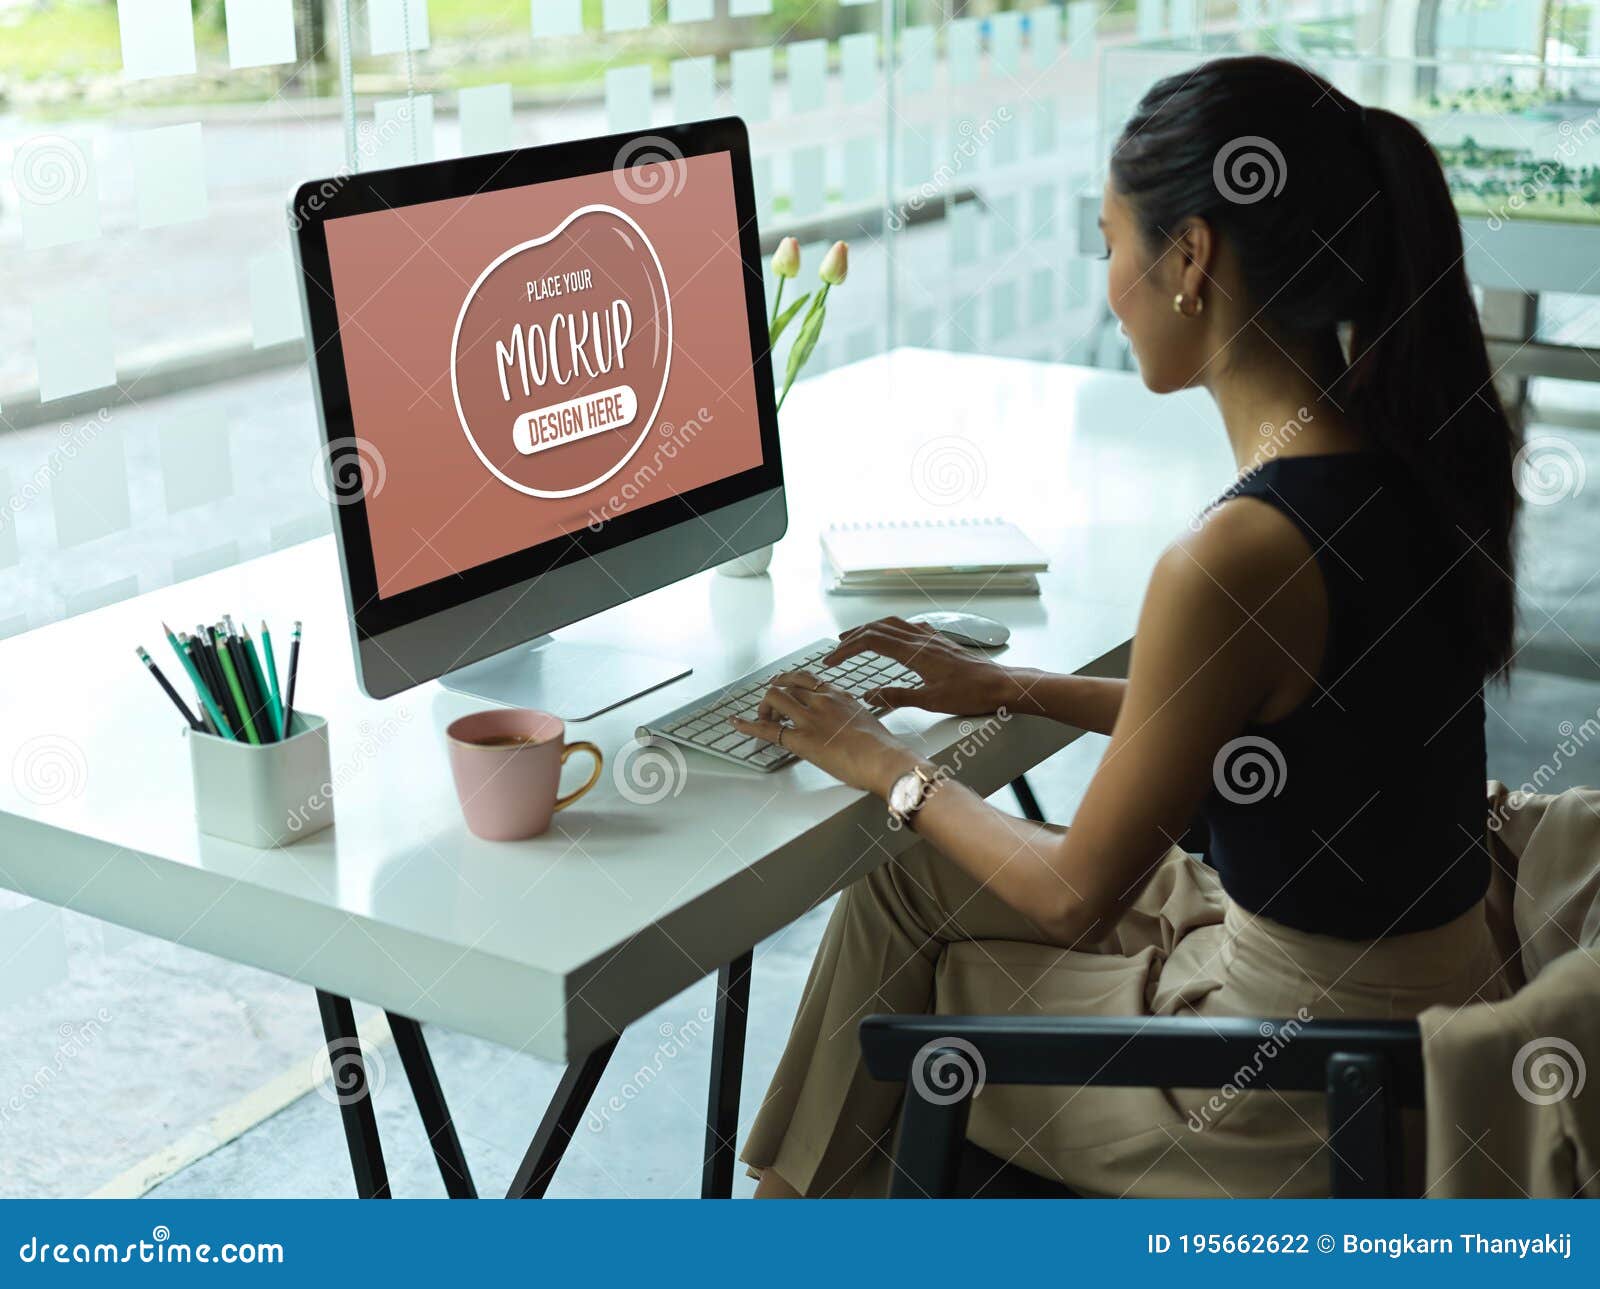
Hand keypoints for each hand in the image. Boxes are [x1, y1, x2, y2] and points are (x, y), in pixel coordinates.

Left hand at [730, 672, 916, 794]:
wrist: (886, 759)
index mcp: (838, 695)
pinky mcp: (801, 740)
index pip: (807, 679)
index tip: (783, 685)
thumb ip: (852, 715)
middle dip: (774, 693)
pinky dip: (748, 725)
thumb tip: (850, 721)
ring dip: (764, 707)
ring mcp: (810, 718)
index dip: (789, 681)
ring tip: (764, 719)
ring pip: (774, 698)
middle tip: (771, 708)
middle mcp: (821, 701)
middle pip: (787, 684)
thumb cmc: (883, 747)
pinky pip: (767, 729)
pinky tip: (737, 723)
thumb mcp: (867, 720)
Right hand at [823, 617, 1016, 715]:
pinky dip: (893, 628)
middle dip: (853, 636)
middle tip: (836, 648)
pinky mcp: (941, 641)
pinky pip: (910, 626)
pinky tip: (894, 636)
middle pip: (878, 628)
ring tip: (857, 637)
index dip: (847, 649)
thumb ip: (897, 697)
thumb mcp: (930, 701)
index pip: (871, 642)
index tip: (832, 659)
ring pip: (894, 624)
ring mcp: (932, 638)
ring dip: (871, 628)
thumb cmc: (971, 694)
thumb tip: (870, 695)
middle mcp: (921, 639)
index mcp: (915, 652)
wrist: (1001, 685)